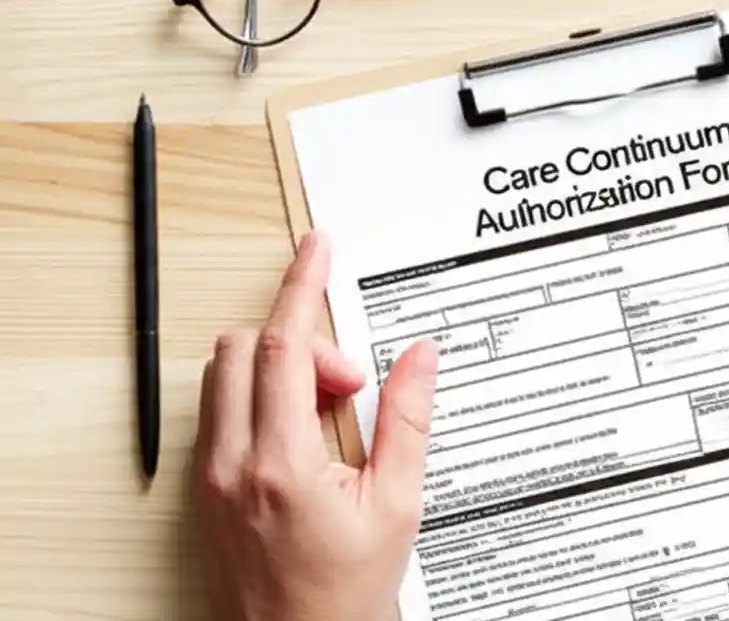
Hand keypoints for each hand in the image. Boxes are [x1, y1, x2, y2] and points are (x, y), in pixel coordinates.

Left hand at [193, 231, 437, 620]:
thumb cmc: (341, 596)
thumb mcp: (397, 507)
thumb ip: (407, 422)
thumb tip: (418, 359)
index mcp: (281, 465)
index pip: (282, 348)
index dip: (301, 287)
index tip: (316, 249)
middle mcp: (232, 465)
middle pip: (242, 351)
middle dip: (300, 343)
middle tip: (348, 381)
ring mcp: (211, 479)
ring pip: (223, 378)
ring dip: (276, 371)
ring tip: (327, 410)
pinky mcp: (204, 491)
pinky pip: (221, 415)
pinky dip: (260, 401)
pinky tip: (302, 436)